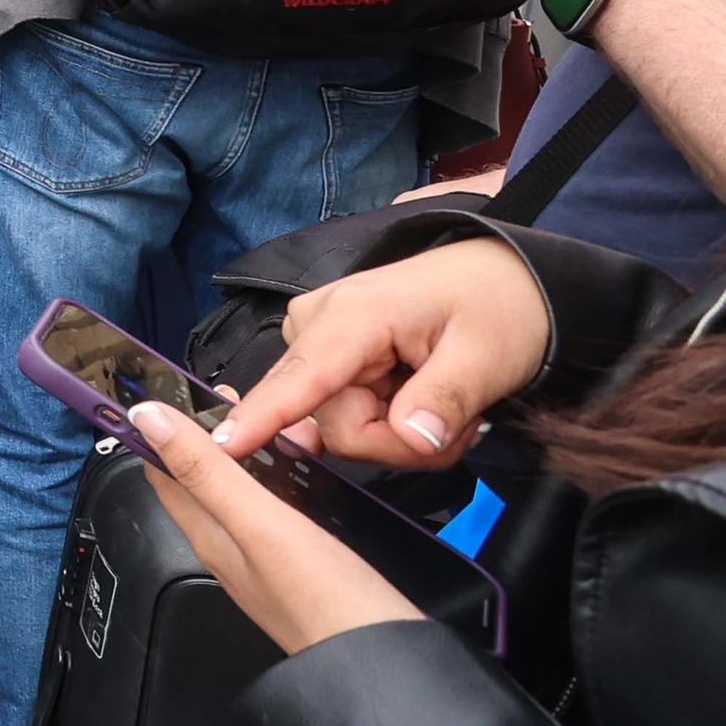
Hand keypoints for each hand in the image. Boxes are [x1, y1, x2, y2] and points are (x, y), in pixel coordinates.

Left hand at [127, 403, 422, 655]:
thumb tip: (148, 420)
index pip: (163, 469)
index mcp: (208, 536)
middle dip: (211, 431)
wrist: (386, 668)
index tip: (170, 385)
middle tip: (236, 394)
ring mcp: (266, 560)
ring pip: (243, 491)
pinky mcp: (303, 566)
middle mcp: (229, 548)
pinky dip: (283, 478)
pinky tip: (306, 470)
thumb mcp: (259, 524)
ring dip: (250, 451)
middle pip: (204, 477)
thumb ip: (206, 472)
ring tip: (273, 421)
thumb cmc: (326, 604)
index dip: (161, 425)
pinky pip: (278, 510)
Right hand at [212, 237, 551, 466]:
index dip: (264, 416)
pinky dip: (392, 424)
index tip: (223, 445)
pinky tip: (420, 400)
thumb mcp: (489, 355)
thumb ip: (446, 400)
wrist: (502, 280)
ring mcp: (318, 343)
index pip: (302, 377)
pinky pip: (348, 418)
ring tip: (444, 404)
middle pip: (336, 425)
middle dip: (398, 442)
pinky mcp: (328, 360)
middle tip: (454, 424)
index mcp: (354, 316)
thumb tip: (410, 439)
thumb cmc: (498, 305)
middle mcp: (317, 326)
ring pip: (342, 429)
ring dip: (401, 434)